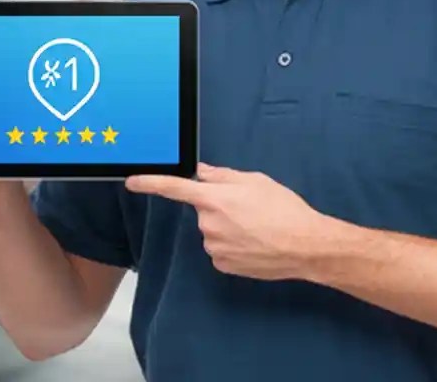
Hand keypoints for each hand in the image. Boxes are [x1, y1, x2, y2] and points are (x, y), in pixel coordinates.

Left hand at [126, 163, 331, 281]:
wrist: (305, 246)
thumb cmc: (284, 209)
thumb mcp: (255, 181)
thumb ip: (223, 176)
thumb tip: (202, 172)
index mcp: (214, 198)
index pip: (174, 188)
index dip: (149, 183)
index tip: (132, 181)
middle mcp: (208, 224)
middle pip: (203, 211)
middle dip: (220, 208)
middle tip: (249, 209)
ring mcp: (214, 247)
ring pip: (213, 231)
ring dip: (228, 228)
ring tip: (258, 228)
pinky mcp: (223, 265)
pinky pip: (221, 250)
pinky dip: (234, 245)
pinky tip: (255, 243)